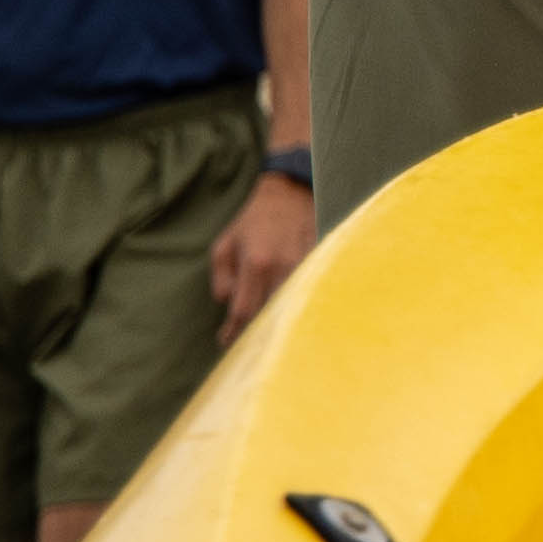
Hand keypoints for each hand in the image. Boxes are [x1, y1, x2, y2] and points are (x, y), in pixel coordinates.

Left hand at [208, 170, 315, 337]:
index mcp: (256, 263)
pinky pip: (309, 291)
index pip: (244, 309)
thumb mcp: (225, 242)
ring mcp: (305, 266)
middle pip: (270, 313)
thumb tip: (227, 301)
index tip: (226, 343)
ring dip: (279, 322)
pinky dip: (299, 306)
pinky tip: (294, 317)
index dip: (234, 331)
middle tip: (245, 349)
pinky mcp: (320, 262)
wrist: (290, 191)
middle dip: (256, 333)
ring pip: (292, 305)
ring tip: (269, 338)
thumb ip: (222, 274)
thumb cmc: (252, 218)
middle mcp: (282, 267)